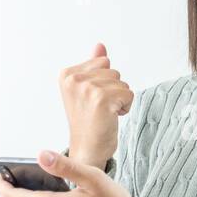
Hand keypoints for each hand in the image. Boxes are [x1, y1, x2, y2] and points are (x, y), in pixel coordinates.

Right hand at [59, 42, 132, 168]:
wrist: (87, 150)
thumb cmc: (88, 121)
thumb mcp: (87, 89)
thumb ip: (93, 66)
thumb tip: (100, 46)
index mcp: (67, 74)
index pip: (103, 62)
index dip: (104, 82)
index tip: (91, 100)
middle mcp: (74, 79)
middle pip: (113, 71)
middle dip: (113, 90)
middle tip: (98, 109)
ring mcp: (87, 88)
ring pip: (122, 83)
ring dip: (119, 99)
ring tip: (104, 114)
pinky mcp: (102, 100)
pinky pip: (128, 94)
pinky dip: (125, 107)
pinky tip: (111, 118)